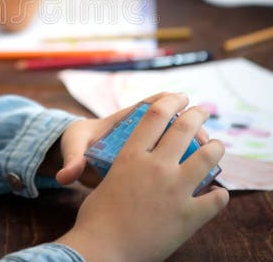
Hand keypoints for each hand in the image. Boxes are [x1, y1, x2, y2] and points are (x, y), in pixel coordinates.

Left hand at [41, 93, 211, 187]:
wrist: (75, 162)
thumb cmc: (77, 147)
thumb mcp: (74, 150)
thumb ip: (72, 160)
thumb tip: (65, 175)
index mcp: (121, 123)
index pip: (145, 107)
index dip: (163, 100)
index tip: (179, 97)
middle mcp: (138, 134)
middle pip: (167, 122)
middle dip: (186, 121)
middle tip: (202, 127)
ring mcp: (146, 148)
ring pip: (175, 139)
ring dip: (192, 139)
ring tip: (207, 146)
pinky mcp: (150, 162)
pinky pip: (173, 157)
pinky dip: (188, 159)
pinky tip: (204, 170)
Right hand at [55, 93, 228, 261]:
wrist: (102, 250)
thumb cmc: (95, 218)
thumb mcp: (103, 183)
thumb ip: (122, 172)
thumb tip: (132, 170)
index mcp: (132, 155)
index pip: (155, 114)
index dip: (171, 100)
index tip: (180, 97)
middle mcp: (156, 166)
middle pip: (184, 128)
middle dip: (197, 115)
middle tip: (203, 111)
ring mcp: (175, 190)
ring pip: (207, 156)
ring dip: (216, 148)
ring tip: (217, 146)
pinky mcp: (188, 216)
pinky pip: (215, 199)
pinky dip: (218, 195)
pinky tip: (219, 193)